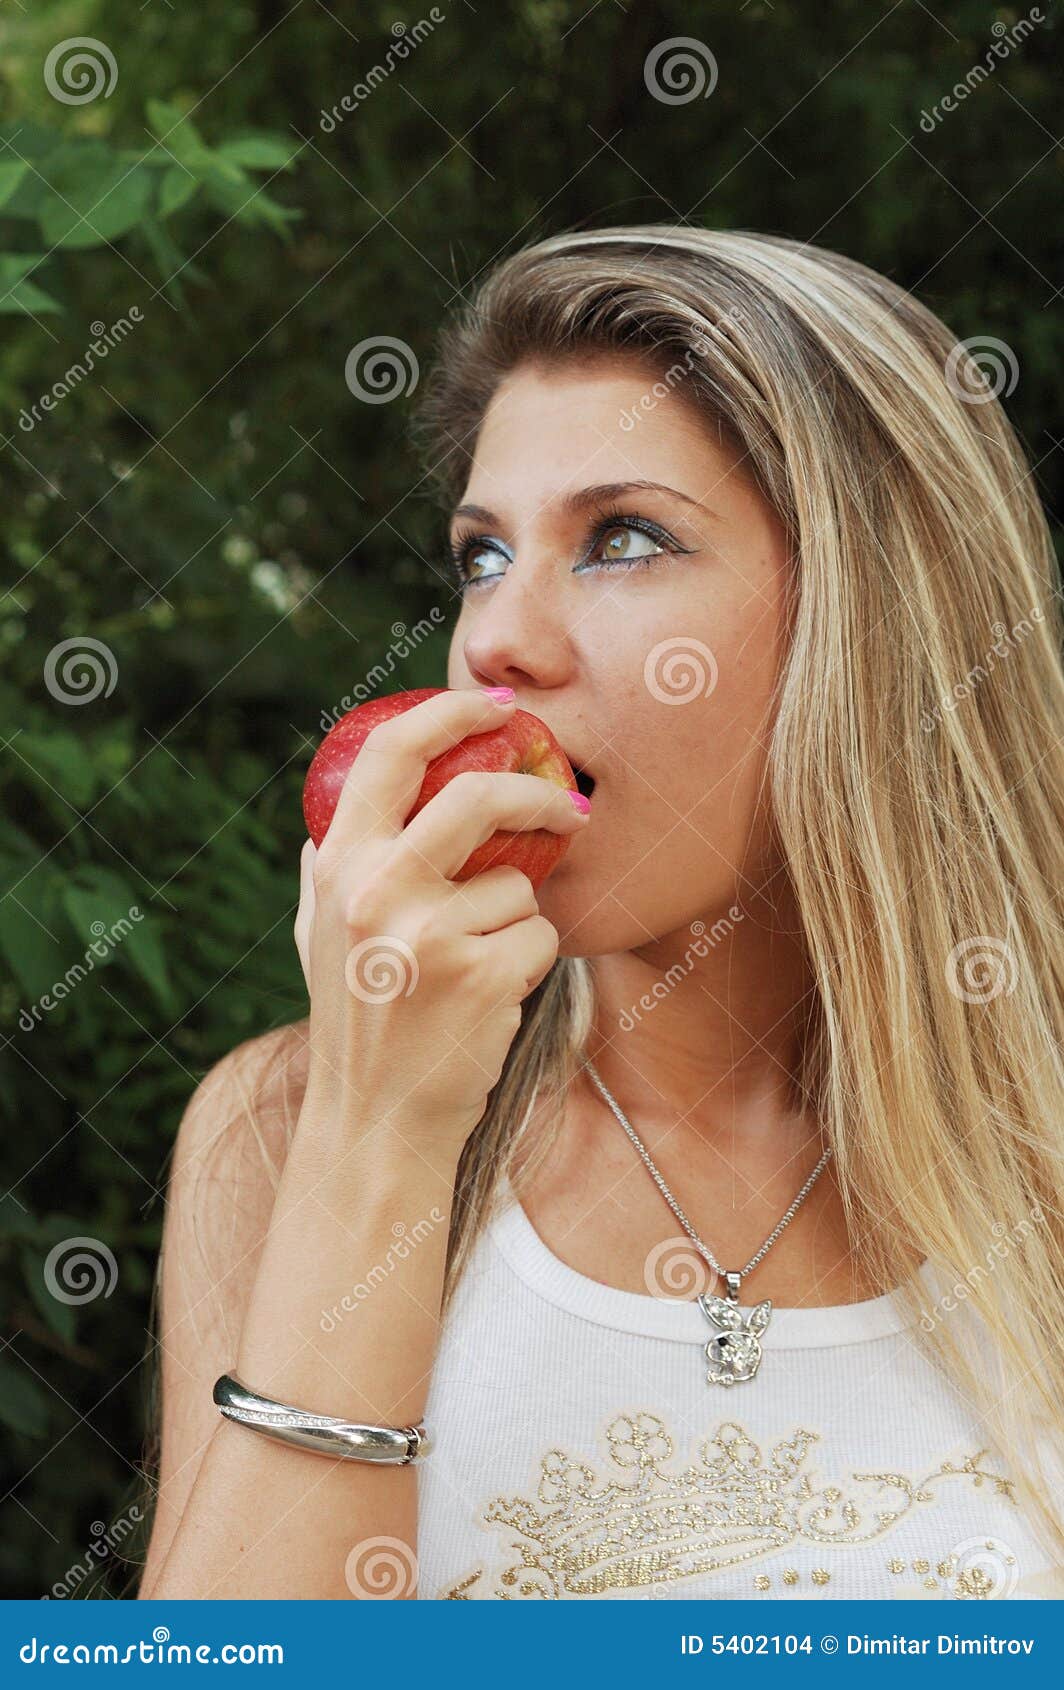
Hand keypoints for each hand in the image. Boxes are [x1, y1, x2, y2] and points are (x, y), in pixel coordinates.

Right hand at [293, 688, 590, 1151]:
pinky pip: (540, 935)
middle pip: (477, 798)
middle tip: (566, 804)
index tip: (494, 704)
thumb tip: (335, 812)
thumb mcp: (319, 937)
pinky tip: (493, 997)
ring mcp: (430, 936)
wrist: (376, 1121)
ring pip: (520, 884)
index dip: (447, 712)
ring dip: (518, 918)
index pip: (389, 753)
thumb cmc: (358, 1023)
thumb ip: (328, 870)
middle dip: (536, 794)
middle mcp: (377, 892)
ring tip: (478, 966)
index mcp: (339, 866)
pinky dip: (531, 960)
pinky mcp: (483, 978)